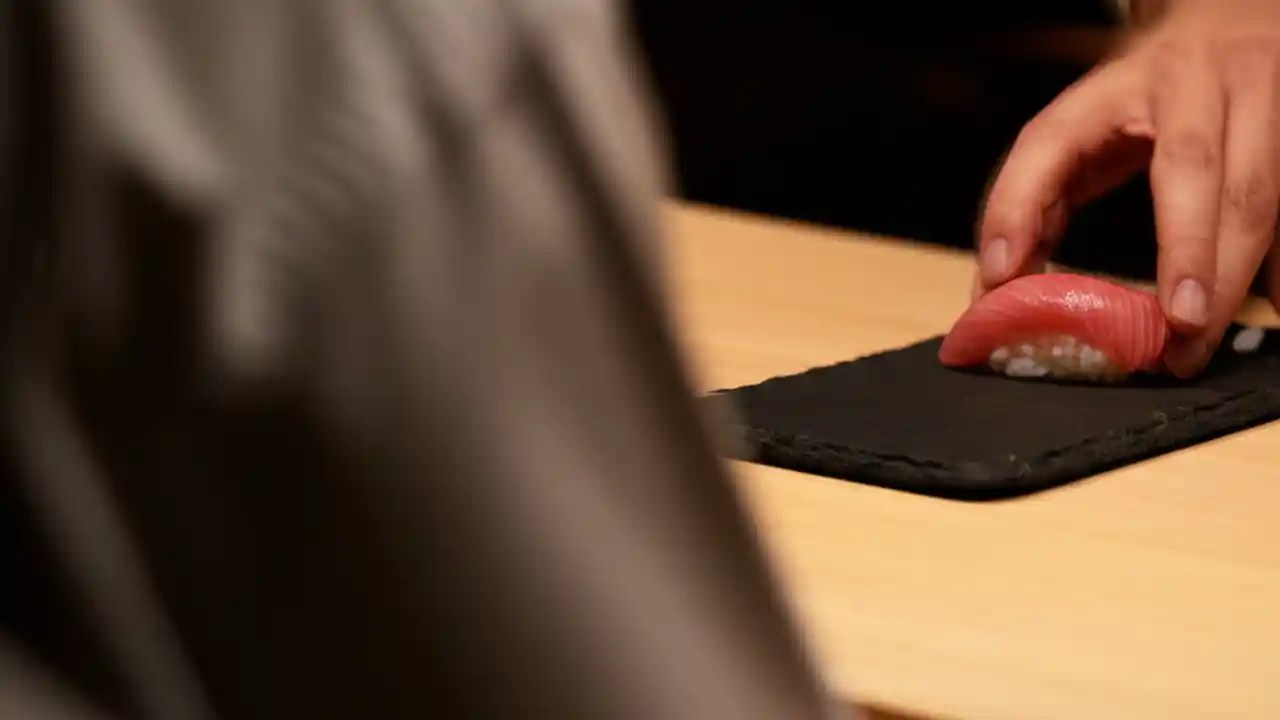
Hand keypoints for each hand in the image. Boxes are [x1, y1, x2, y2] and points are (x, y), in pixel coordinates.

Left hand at [975, 0, 1279, 376]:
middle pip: (1191, 168)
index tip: (999, 273)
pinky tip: (1257, 311)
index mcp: (1111, 83)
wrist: (1232, 20)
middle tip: (1171, 325)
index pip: (1051, 140)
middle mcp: (1190, 84)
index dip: (1016, 206)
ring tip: (1192, 345)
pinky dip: (1275, 270)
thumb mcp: (1082, 125)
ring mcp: (1258, 102)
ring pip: (1254, 195)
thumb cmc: (1143, 96)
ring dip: (1226, 278)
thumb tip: (996, 287)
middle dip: (1183, 251)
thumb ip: (1037, 196)